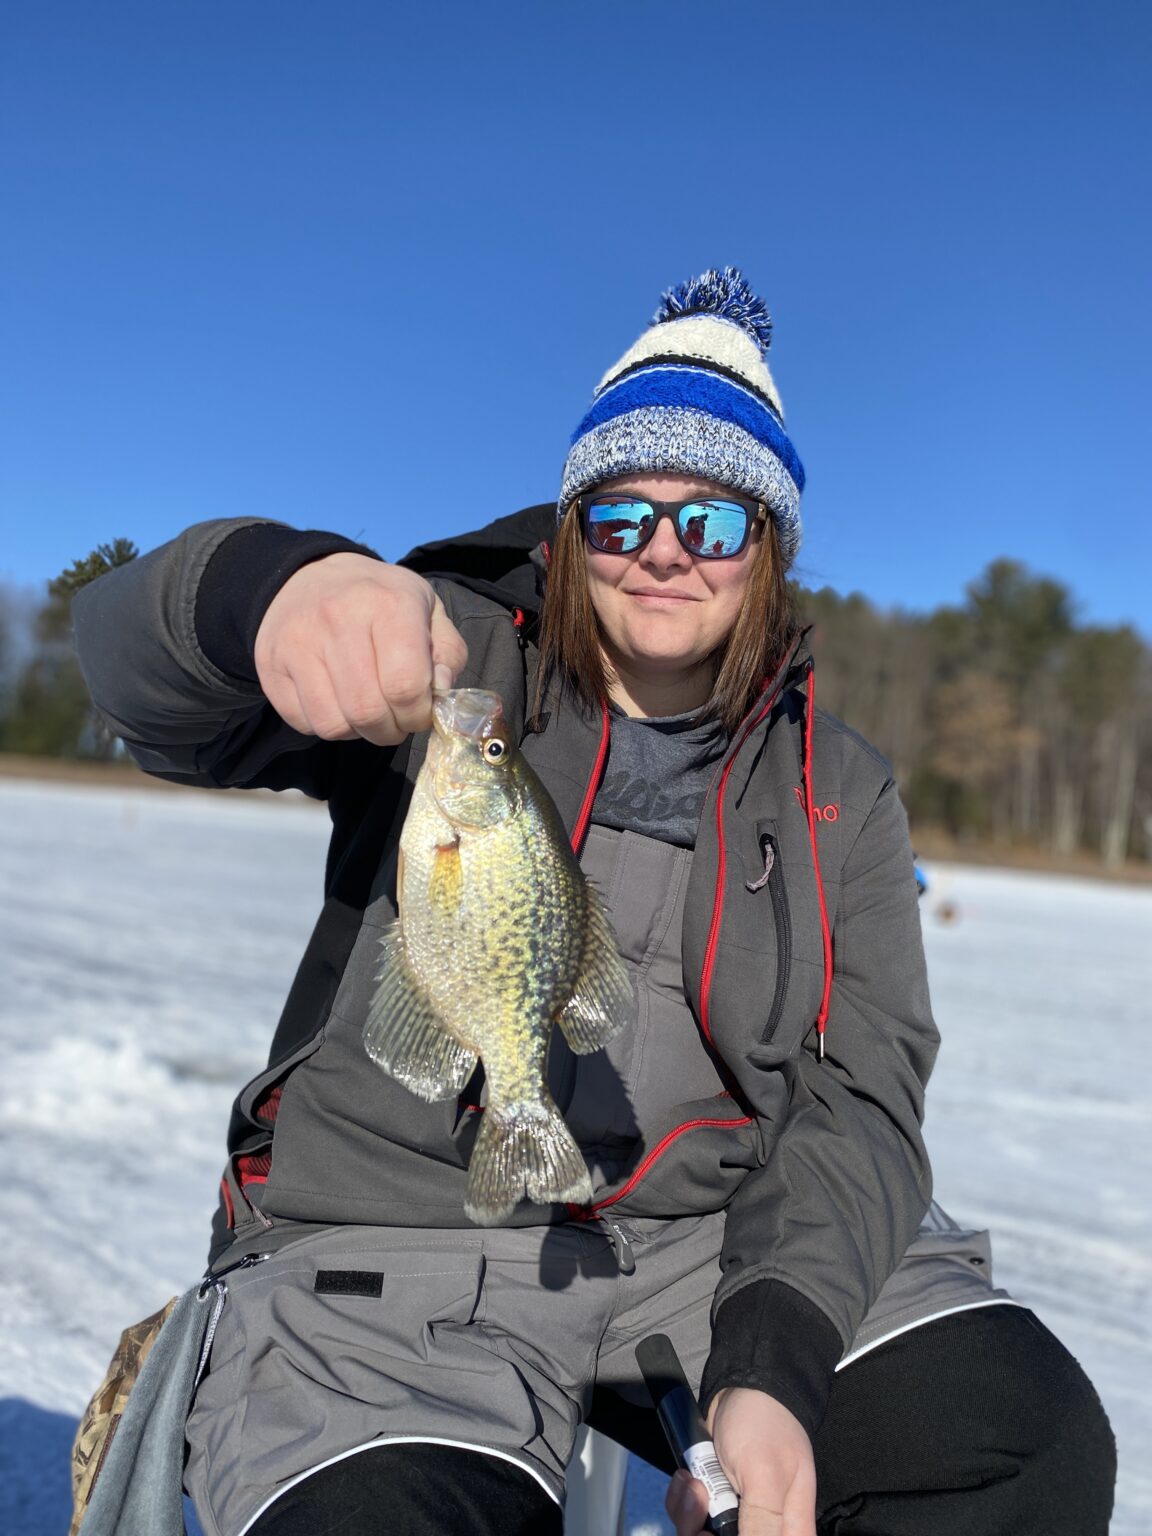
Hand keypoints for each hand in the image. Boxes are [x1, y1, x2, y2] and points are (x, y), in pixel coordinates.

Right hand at [254, 553, 467, 744]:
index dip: (418, 714)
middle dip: (390, 731)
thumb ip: (447, 653)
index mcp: (388, 603)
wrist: (307, 576)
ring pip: (334, 725)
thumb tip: (439, 693)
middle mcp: (338, 618)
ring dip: (358, 732)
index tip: (420, 712)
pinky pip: (304, 722)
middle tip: (396, 721)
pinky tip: (338, 703)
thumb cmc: (378, 600)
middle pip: (368, 712)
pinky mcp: (270, 664)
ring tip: (367, 711)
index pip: (405, 685)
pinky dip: (327, 725)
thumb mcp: (427, 610)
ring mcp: (298, 642)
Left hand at [666, 1388, 816, 1535]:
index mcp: (788, 1532)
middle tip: (701, 1506)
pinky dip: (680, 1501)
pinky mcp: (713, 1504)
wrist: (742, 1386)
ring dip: (687, 1515)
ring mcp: (735, 1518)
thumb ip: (761, 1527)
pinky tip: (687, 1478)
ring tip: (694, 1482)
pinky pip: (688, 1519)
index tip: (713, 1534)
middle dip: (702, 1534)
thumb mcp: (765, 1480)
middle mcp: (764, 1529)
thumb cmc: (765, 1427)